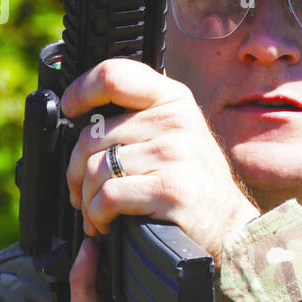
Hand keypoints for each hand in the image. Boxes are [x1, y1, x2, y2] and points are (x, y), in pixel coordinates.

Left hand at [62, 58, 260, 259]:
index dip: (81, 90)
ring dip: (87, 199)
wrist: (230, 226)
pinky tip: (106, 223)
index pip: (114, 75)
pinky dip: (97, 215)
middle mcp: (176, 120)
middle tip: (81, 191)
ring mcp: (175, 153)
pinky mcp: (170, 188)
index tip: (71, 109)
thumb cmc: (194, 182)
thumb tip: (81, 118)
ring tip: (96, 211)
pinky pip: (108, 196)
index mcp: (173, 98)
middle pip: (92, 135)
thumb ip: (138, 116)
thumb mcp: (175, 134)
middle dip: (76, 171)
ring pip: (97, 169)